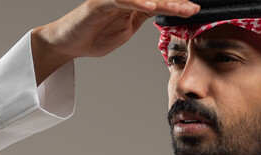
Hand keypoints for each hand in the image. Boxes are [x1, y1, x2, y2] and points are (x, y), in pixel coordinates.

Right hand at [32, 0, 199, 82]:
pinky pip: (120, 0)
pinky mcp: (98, 3)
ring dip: (162, 2)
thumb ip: (139, 21)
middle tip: (193, 8)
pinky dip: (136, 2)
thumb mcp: (124, 31)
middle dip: (175, 3)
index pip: (159, 4)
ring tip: (180, 8)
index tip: (194, 11)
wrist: (65, 43)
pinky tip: (151, 7)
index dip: (176, 7)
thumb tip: (159, 17)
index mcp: (133, 6)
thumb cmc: (92, 36)